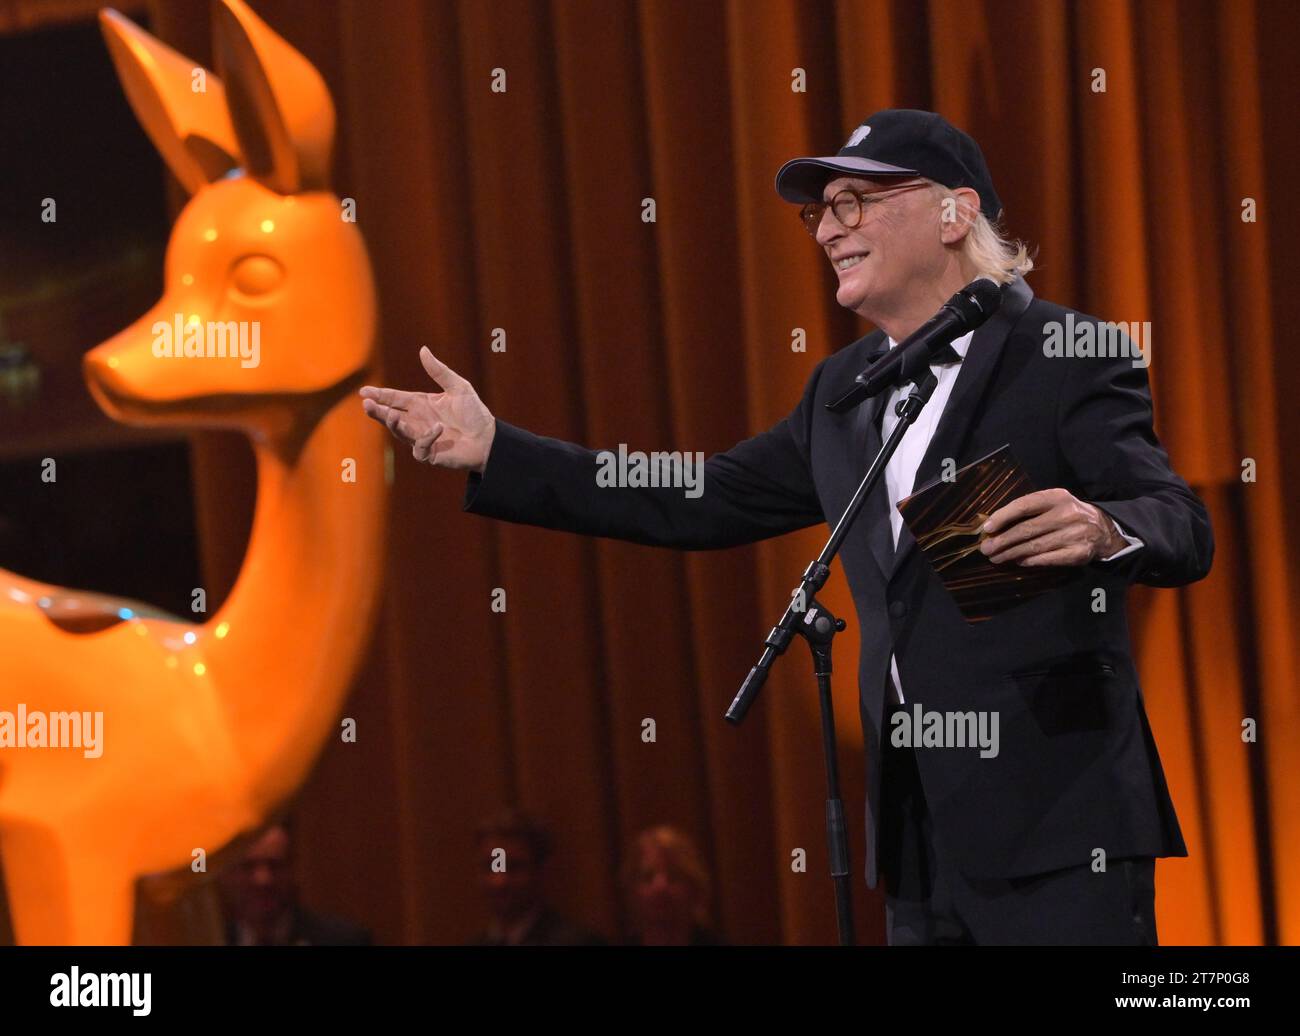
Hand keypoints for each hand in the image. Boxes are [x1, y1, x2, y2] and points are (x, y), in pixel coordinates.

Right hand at [359, 348, 495, 472]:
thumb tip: (423, 350)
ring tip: (391, 415)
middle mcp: (417, 421)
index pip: (395, 398)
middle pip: (390, 416)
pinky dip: (426, 438)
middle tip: (366, 405)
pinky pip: (421, 447)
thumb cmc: (474, 413)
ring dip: (394, 424)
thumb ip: (439, 371)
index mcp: (420, 404)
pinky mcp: (430, 453)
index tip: (364, 392)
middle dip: (378, 411)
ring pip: (400, 432)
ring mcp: (421, 438)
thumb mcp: (458, 387)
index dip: (380, 395)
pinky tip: (438, 428)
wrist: (488, 438)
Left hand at [979, 488, 1125, 566]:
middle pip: (1027, 529)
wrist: (1102, 529)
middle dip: (1002, 540)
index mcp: (1057, 497)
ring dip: (1011, 553)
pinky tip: (1018, 561)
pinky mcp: (1078, 553)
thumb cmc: (1067, 514)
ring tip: (996, 558)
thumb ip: (1028, 510)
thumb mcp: (1052, 503)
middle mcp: (1067, 514)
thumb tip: (995, 526)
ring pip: (1034, 546)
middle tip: (986, 548)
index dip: (1003, 516)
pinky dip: (1029, 561)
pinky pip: (1047, 559)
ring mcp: (1074, 534)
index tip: (987, 528)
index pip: (1024, 505)